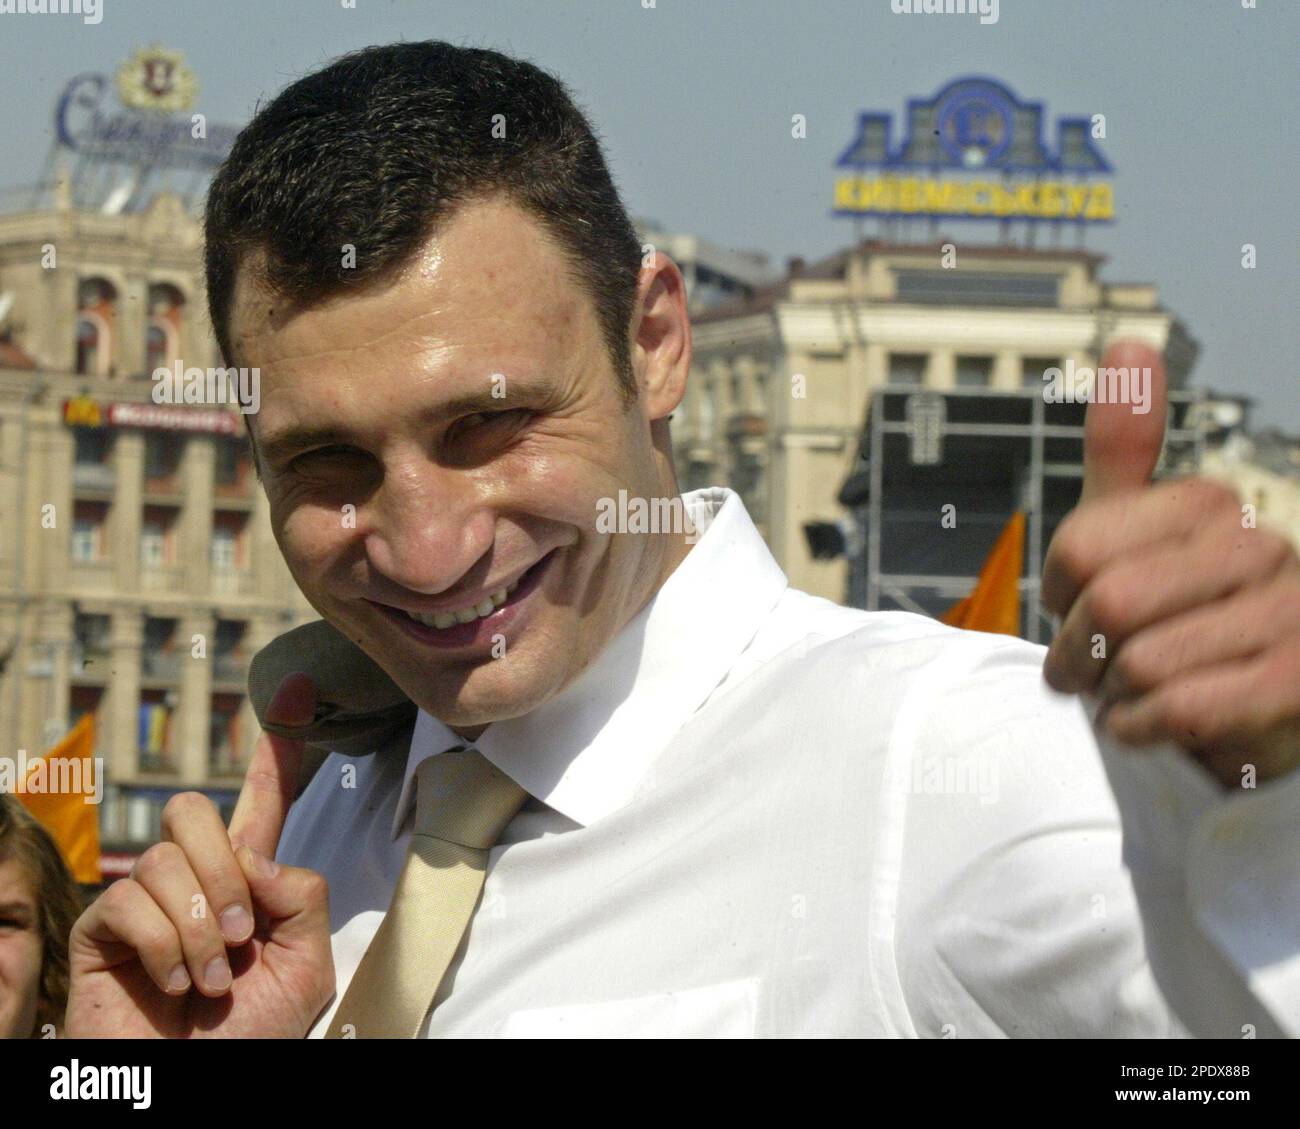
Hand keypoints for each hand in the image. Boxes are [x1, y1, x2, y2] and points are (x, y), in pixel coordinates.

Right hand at [65, 673, 335, 1036]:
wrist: (200, 1090)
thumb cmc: (252, 1039)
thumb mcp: (306, 964)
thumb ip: (300, 896)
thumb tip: (252, 855)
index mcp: (248, 883)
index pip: (259, 804)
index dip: (275, 751)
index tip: (293, 691)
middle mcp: (191, 881)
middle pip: (191, 810)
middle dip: (224, 870)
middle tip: (241, 936)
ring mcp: (141, 904)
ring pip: (166, 857)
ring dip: (200, 923)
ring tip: (212, 977)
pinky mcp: (100, 932)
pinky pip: (131, 901)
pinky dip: (166, 947)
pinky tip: (177, 984)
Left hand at [1041, 341, 1299, 786]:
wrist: (1238, 712)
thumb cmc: (1171, 616)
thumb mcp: (1131, 530)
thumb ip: (1122, 450)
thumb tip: (1131, 343)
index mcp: (1210, 502)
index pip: (1080, 548)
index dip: (1058, 593)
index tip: (1074, 607)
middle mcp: (1262, 545)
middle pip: (1109, 604)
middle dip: (1078, 653)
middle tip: (1087, 669)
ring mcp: (1290, 612)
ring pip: (1141, 661)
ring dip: (1112, 696)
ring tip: (1130, 693)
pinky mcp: (1297, 681)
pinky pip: (1178, 708)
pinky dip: (1139, 727)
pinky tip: (1148, 723)